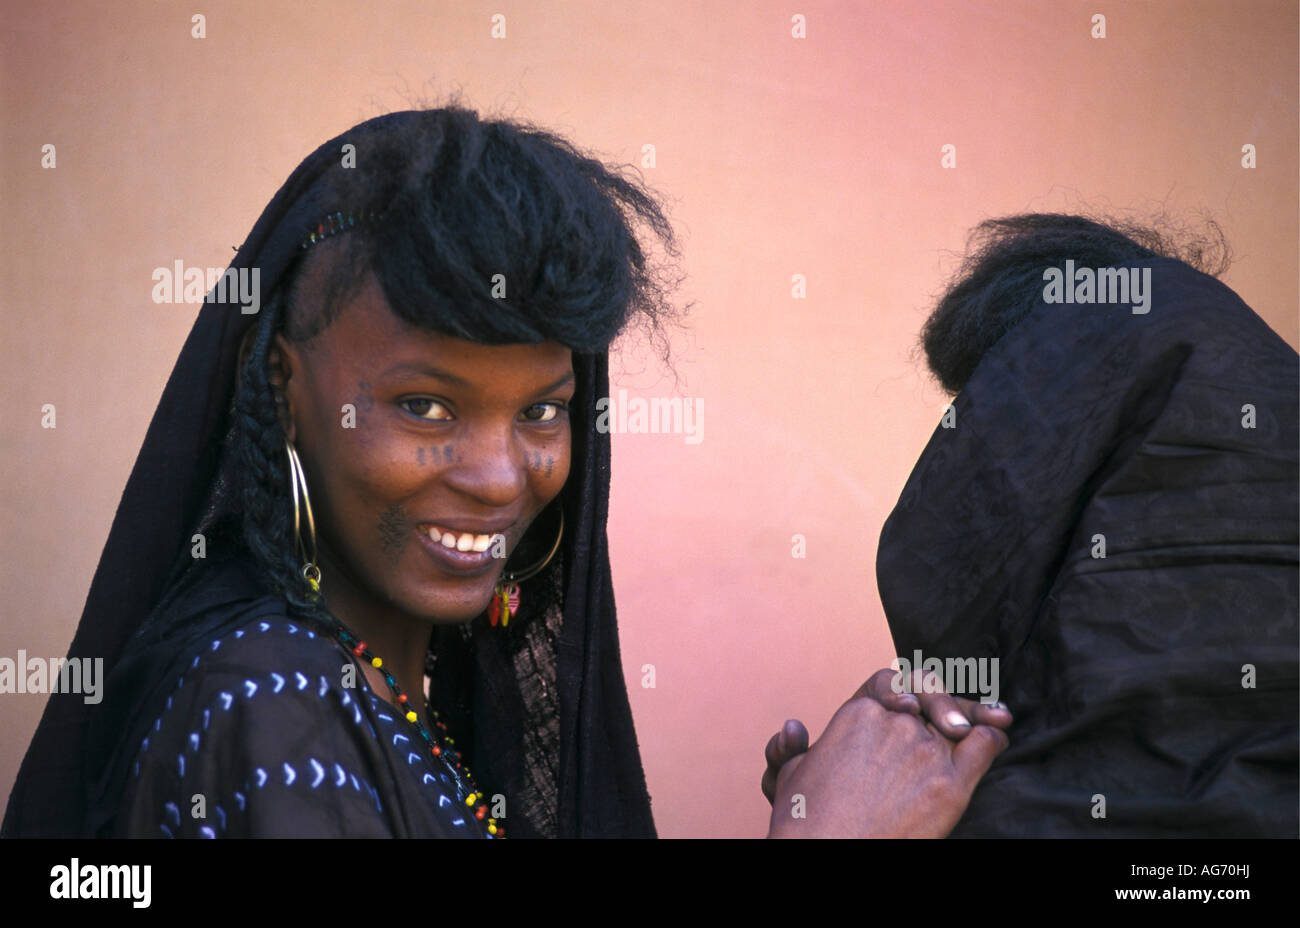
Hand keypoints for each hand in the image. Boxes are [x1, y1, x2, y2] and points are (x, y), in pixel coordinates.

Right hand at [762, 667, 1011, 804]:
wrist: (826, 853)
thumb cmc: (803, 821)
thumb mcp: (787, 773)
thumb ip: (792, 746)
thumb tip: (795, 727)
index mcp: (857, 712)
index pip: (895, 686)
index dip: (909, 692)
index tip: (914, 705)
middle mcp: (893, 722)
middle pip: (931, 704)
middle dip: (946, 708)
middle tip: (958, 719)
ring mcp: (923, 749)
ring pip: (960, 721)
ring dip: (973, 718)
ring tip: (991, 717)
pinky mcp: (949, 783)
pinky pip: (985, 744)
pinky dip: (994, 734)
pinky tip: (998, 730)